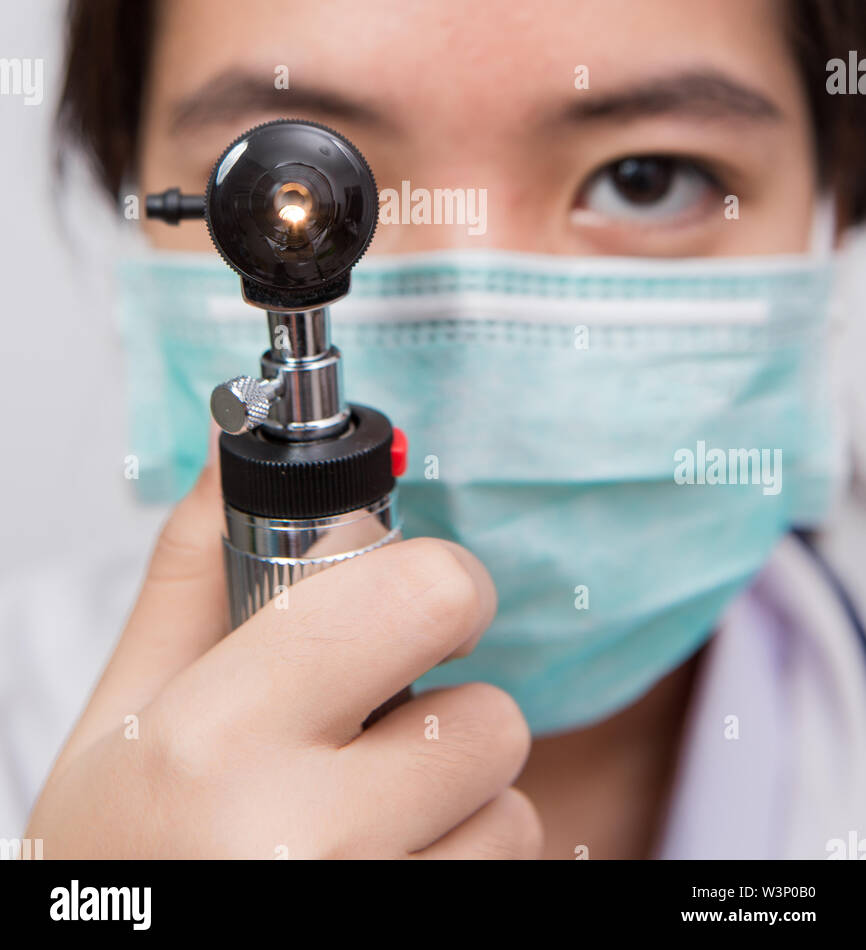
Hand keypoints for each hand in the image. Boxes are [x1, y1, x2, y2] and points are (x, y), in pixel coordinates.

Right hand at [25, 458, 540, 858]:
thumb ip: (194, 576)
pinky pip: (507, 871)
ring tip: (358, 823)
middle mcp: (302, 837)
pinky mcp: (428, 942)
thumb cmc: (115, 862)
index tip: (400, 599)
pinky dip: (459, 865)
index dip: (427, 581)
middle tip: (383, 722)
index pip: (419, 594)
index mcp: (216, 738)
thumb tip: (238, 450)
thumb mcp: (122, 718)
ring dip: (453, 803)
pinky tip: (380, 871)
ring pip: (510, 806)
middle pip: (491, 714)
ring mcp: (373, 904)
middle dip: (446, 703)